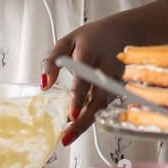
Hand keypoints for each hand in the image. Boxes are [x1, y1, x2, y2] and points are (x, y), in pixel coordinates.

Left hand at [41, 13, 141, 146]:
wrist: (124, 31)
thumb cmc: (93, 37)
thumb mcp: (67, 41)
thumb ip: (52, 62)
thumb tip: (44, 85)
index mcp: (90, 54)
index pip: (84, 80)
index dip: (78, 99)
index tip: (72, 115)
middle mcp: (105, 68)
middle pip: (97, 100)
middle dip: (83, 121)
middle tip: (67, 136)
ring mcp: (115, 79)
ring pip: (102, 106)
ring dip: (87, 122)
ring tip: (69, 135)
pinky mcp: (119, 86)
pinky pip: (105, 104)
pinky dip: (92, 114)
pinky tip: (80, 120)